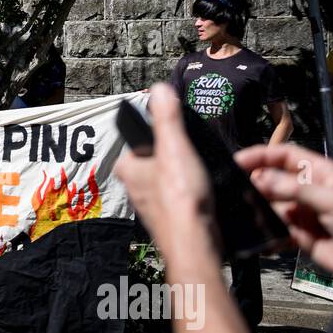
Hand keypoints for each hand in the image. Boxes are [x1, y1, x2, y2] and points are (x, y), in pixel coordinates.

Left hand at [114, 84, 216, 265]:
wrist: (195, 243)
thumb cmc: (180, 198)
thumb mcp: (175, 146)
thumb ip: (167, 118)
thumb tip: (159, 90)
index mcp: (129, 169)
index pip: (132, 148)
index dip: (150, 141)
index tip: (168, 139)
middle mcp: (134, 191)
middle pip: (150, 167)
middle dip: (168, 162)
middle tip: (188, 158)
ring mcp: (151, 209)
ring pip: (163, 188)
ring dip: (180, 182)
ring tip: (198, 177)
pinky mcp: (168, 224)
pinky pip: (177, 205)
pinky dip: (189, 200)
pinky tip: (203, 199)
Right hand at [234, 144, 332, 277]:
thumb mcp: (332, 199)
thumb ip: (295, 189)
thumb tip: (261, 178)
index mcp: (320, 173)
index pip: (285, 156)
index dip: (262, 155)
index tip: (238, 160)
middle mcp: (309, 190)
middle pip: (274, 180)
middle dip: (257, 184)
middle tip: (240, 192)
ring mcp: (304, 213)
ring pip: (272, 207)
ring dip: (261, 211)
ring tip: (252, 216)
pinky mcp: (302, 236)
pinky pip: (278, 231)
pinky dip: (269, 234)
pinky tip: (265, 238)